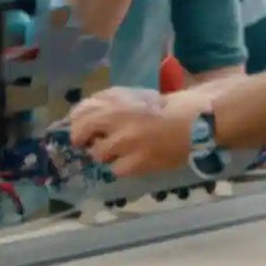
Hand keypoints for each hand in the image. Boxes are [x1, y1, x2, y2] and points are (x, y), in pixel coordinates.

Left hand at [68, 87, 191, 177]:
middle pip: (79, 134)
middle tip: (94, 142)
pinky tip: (132, 159)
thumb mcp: (128, 96)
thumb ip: (103, 102)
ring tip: (120, 150)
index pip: (78, 114)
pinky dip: (121, 166)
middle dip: (83, 140)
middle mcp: (115, 120)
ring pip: (97, 154)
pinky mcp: (136, 162)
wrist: (190, 124)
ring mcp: (125, 143)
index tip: (80, 131)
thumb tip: (77, 115)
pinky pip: (115, 169)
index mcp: (112, 102)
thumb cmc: (158, 108)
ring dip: (105, 153)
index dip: (75, 125)